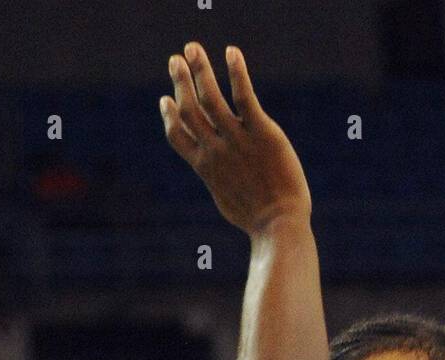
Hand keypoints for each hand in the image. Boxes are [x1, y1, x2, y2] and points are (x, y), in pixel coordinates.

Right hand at [159, 43, 311, 234]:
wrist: (278, 225)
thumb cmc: (257, 220)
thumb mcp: (228, 201)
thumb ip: (220, 181)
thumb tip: (218, 179)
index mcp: (205, 167)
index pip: (177, 135)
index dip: (169, 116)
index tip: (165, 99)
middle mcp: (216, 149)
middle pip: (189, 109)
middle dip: (179, 82)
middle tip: (175, 60)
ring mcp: (237, 140)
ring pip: (210, 97)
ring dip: (199, 70)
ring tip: (192, 48)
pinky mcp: (262, 132)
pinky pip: (245, 96)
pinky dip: (237, 72)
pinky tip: (231, 52)